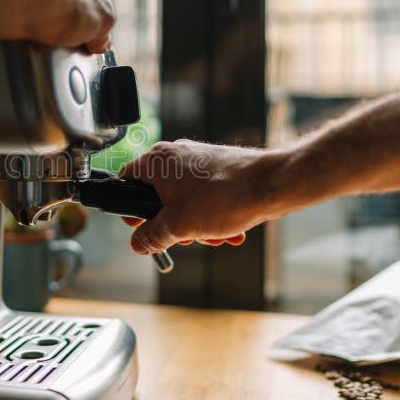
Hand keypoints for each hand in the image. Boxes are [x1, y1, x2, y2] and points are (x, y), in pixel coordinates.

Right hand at [119, 139, 280, 254]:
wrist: (272, 184)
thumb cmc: (224, 196)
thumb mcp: (178, 226)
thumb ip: (151, 236)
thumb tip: (138, 243)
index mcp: (156, 162)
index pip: (127, 182)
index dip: (131, 209)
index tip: (142, 227)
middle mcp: (174, 155)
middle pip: (157, 197)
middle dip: (172, 224)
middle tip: (184, 239)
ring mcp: (197, 160)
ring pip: (184, 200)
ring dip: (197, 225)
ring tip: (216, 236)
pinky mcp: (216, 168)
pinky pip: (204, 196)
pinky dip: (212, 215)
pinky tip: (230, 231)